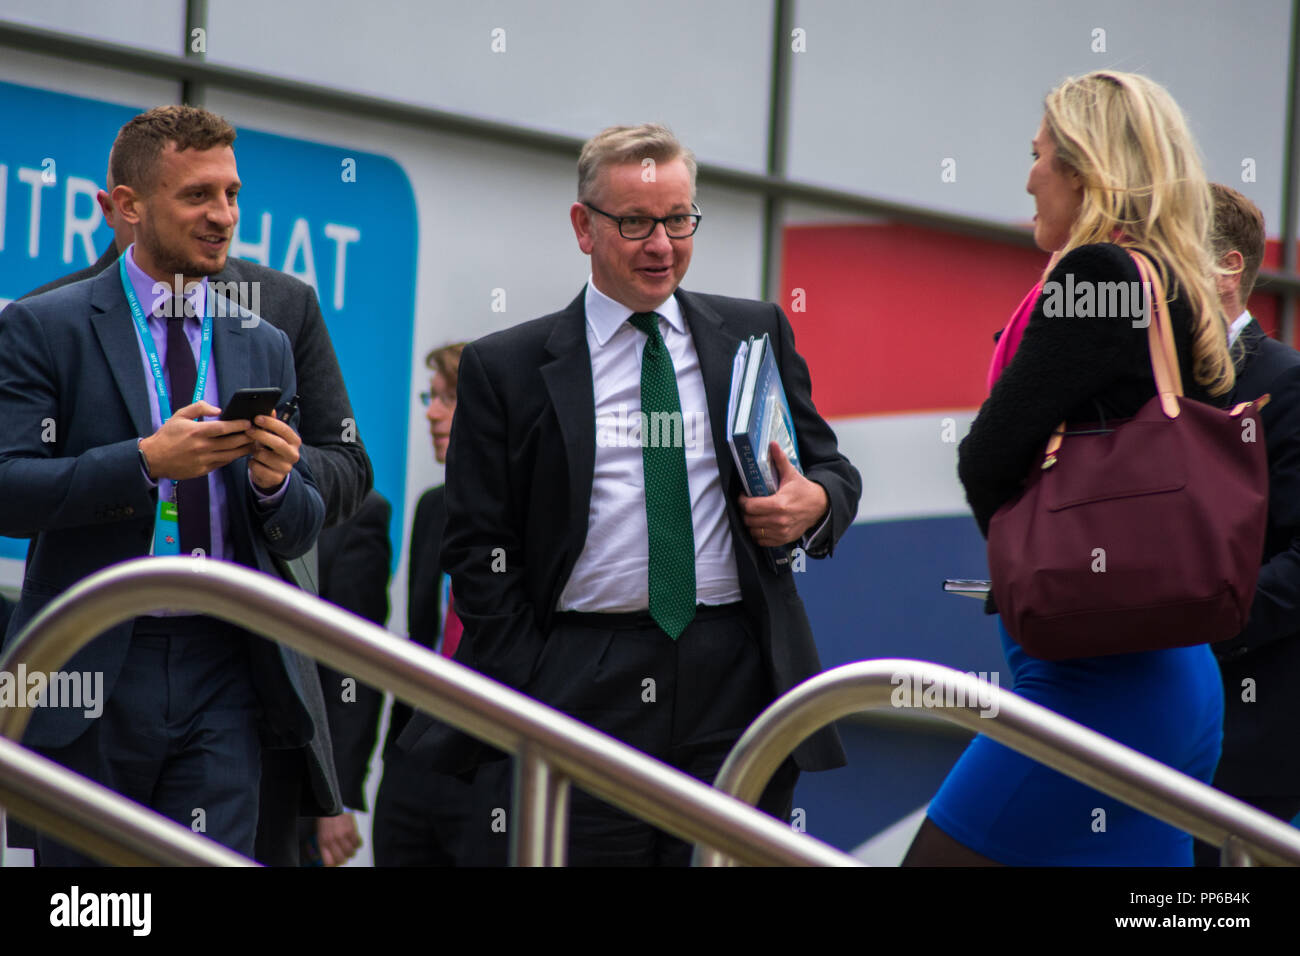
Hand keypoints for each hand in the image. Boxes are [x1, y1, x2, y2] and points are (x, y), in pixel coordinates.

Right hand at [138, 401, 254, 479]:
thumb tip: (218, 409)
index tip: (249, 422)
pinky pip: (223, 463)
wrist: (153, 458)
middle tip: (258, 433)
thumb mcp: (179, 415)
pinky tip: (240, 452)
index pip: (223, 428)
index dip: (238, 425)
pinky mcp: (204, 470)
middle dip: (247, 437)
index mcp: (196, 432)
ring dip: (245, 449)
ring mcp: (203, 460)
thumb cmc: (168, 435)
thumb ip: (199, 407)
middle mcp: (202, 447)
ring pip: (231, 455)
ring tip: (255, 443)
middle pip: (231, 442)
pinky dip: (233, 457)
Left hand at [246, 413, 300, 491]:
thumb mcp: (272, 435)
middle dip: (260, 435)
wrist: (272, 473)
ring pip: (264, 456)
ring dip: (254, 451)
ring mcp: (286, 468)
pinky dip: (252, 463)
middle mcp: (293, 455)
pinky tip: (254, 461)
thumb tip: (270, 408)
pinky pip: (258, 468)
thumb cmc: (270, 449)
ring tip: (253, 450)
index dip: (270, 423)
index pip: (285, 430)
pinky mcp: (276, 478)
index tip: (256, 418)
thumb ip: (271, 423)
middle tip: (248, 430)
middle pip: (277, 443)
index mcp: (295, 441)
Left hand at [315, 813, 361, 865]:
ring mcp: (343, 835)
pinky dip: (357, 845)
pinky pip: (357, 844)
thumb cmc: (325, 819)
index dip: (334, 864)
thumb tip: (330, 857)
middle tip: (343, 855)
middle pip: (342, 859)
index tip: (335, 863)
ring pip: (351, 853)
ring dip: (351, 852)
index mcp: (323, 842)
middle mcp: (333, 840)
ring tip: (349, 848)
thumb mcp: (320, 834)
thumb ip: (325, 846)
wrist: (331, 804)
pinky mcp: (352, 830)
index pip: (330, 862)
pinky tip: (354, 842)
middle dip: (343, 859)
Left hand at [737, 442, 829, 545]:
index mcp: (779, 504)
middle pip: (749, 519)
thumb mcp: (791, 474)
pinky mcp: (784, 539)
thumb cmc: (803, 490)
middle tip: (747, 504)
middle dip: (745, 511)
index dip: (742, 501)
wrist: (820, 507)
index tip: (743, 496)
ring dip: (750, 523)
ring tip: (752, 514)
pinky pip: (762, 541)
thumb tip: (772, 444)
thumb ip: (779, 460)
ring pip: (754, 531)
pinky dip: (758, 534)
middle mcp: (779, 520)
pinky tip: (760, 525)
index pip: (750, 506)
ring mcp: (781, 532)